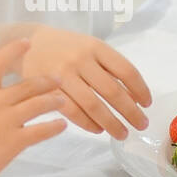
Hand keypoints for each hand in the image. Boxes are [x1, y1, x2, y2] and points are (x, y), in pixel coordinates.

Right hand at [0, 38, 66, 176]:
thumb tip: (4, 103)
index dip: (13, 50)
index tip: (27, 42)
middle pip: (28, 85)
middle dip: (47, 81)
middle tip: (58, 79)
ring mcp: (5, 120)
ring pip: (39, 104)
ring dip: (55, 101)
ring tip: (63, 101)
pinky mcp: (14, 141)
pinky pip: (41, 130)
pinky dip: (54, 126)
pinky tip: (62, 125)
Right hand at [21, 25, 151, 139]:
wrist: (30, 43)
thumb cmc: (66, 47)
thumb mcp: (89, 46)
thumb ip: (109, 66)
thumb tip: (134, 96)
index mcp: (96, 47)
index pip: (126, 71)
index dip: (140, 89)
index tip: (147, 104)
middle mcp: (81, 59)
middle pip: (113, 91)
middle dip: (131, 112)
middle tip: (141, 125)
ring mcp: (64, 75)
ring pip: (94, 105)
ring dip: (112, 123)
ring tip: (122, 134)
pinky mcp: (49, 90)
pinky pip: (73, 112)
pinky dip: (88, 124)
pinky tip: (98, 130)